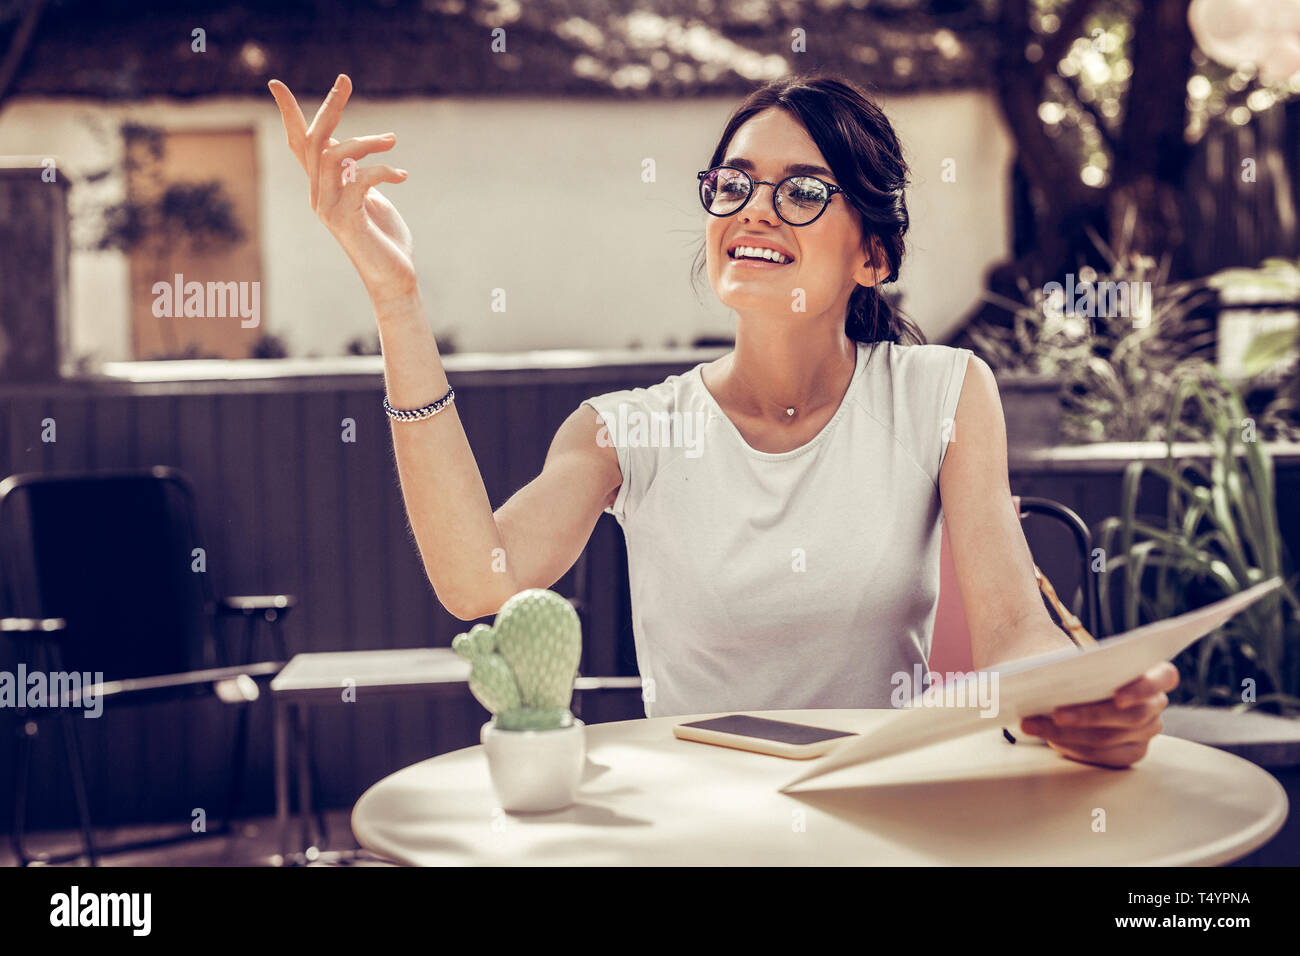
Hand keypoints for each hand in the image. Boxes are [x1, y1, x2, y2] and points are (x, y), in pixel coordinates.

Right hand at [268, 73, 417, 307]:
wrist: (393, 278)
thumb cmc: (385, 239)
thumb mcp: (371, 198)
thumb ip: (358, 175)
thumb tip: (353, 154)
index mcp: (323, 186)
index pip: (299, 144)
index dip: (288, 114)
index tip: (275, 83)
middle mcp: (318, 195)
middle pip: (313, 141)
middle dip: (328, 107)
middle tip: (345, 80)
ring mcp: (328, 208)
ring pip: (334, 155)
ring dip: (365, 142)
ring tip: (393, 140)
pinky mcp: (346, 220)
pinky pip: (358, 181)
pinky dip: (382, 170)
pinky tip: (403, 175)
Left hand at [1018, 662, 1178, 767]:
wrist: (1073, 684)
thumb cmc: (1079, 667)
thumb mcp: (1080, 660)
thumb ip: (1078, 663)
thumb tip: (1050, 672)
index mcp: (1154, 673)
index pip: (1166, 677)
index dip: (1144, 688)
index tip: (1117, 697)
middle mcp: (1154, 704)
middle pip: (1130, 716)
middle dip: (1089, 716)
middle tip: (1055, 714)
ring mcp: (1146, 731)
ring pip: (1109, 738)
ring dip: (1068, 733)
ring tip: (1033, 725)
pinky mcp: (1129, 752)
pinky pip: (1103, 755)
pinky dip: (1071, 746)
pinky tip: (1046, 737)